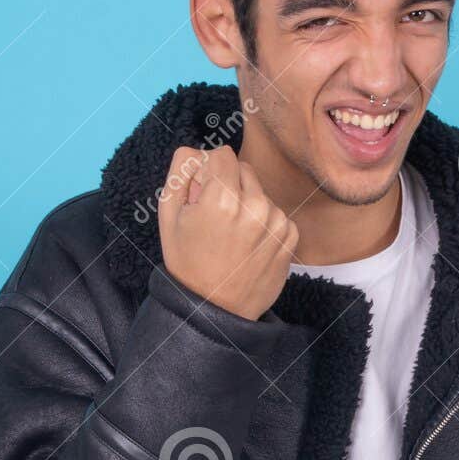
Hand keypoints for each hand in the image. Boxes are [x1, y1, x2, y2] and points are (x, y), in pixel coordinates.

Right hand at [158, 145, 297, 320]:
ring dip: (247, 204)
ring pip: (260, 191)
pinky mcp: (290, 236)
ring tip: (232, 235)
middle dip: (228, 185)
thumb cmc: (188, 261)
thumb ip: (180, 171)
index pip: (221, 154)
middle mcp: (254, 206)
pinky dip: (263, 223)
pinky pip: (276, 212)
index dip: (207, 171)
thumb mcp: (168, 214)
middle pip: (243, 169)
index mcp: (222, 198)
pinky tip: (248, 245)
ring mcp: (276, 222)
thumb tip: (200, 150)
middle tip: (215, 218)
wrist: (214, 309)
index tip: (201, 194)